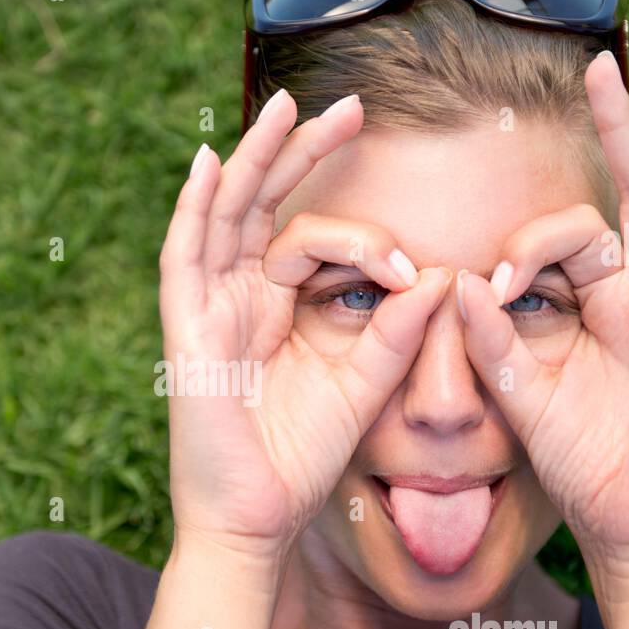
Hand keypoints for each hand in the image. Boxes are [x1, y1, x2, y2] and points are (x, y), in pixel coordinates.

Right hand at [158, 90, 450, 564]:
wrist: (257, 522)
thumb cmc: (302, 461)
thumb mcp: (363, 386)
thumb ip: (398, 334)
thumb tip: (444, 277)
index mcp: (280, 311)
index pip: (314, 241)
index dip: (366, 239)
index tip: (414, 266)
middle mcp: (241, 301)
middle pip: (266, 207)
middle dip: (302, 154)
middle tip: (350, 106)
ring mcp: (210, 312)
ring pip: (226, 217)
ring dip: (253, 162)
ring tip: (282, 107)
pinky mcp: (187, 333)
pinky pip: (184, 260)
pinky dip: (193, 211)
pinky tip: (212, 164)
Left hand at [456, 53, 628, 598]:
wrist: (623, 524)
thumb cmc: (577, 461)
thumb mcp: (523, 395)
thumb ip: (490, 342)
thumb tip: (458, 281)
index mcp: (597, 301)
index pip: (567, 237)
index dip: (526, 248)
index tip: (490, 287)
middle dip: (619, 132)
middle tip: (595, 70)